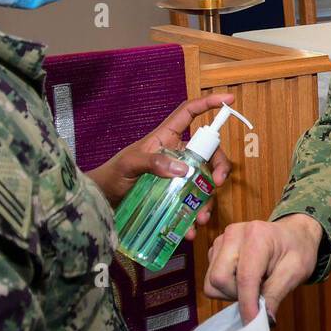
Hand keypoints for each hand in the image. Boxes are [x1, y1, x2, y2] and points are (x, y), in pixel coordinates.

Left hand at [89, 94, 234, 238]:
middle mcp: (177, 154)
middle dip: (219, 166)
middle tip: (218, 182)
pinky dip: (194, 217)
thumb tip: (184, 169)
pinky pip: (192, 203)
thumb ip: (152, 162)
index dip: (208, 104)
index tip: (229, 99)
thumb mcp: (129, 165)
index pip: (189, 113)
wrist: (102, 202)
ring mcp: (178, 176)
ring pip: (204, 181)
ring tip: (201, 218)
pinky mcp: (175, 196)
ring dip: (207, 200)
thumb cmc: (112, 176)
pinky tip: (190, 231)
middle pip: (208, 152)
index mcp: (166, 138)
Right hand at [205, 214, 321, 322]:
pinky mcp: (215, 250)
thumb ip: (276, 294)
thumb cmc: (297, 250)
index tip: (253, 323)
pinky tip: (245, 279)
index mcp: (257, 236)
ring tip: (254, 284)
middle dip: (236, 295)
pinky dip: (227, 287)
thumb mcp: (296, 272)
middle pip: (218, 279)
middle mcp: (233, 234)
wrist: (293, 234)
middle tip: (259, 294)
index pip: (244, 277)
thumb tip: (262, 320)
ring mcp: (221, 241)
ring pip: (212, 282)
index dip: (247, 304)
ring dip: (231, 292)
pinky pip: (212, 279)